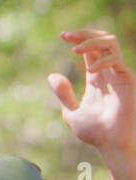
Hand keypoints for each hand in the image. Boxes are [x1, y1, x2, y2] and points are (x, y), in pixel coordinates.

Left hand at [49, 29, 134, 157]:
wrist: (111, 145)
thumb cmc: (95, 132)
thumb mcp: (71, 112)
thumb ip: (63, 94)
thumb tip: (52, 76)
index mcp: (95, 76)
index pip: (90, 48)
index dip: (78, 38)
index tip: (62, 36)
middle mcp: (107, 72)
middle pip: (102, 40)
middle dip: (84, 34)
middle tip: (67, 36)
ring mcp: (117, 75)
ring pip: (111, 43)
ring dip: (92, 41)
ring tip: (76, 50)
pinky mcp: (126, 81)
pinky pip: (116, 61)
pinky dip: (102, 60)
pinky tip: (91, 70)